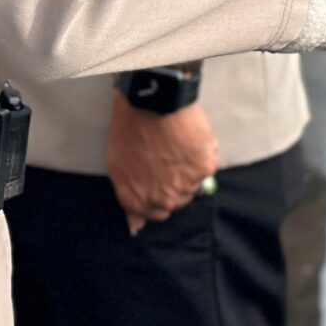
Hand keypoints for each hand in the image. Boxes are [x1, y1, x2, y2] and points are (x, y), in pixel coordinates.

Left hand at [106, 95, 220, 233]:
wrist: (151, 99)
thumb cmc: (131, 126)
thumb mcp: (118, 164)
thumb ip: (130, 198)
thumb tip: (136, 226)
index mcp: (138, 200)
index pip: (153, 214)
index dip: (155, 194)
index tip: (158, 181)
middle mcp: (163, 200)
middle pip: (175, 201)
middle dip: (172, 182)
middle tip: (167, 156)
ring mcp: (186, 186)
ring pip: (193, 185)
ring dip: (188, 168)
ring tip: (176, 142)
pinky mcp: (205, 168)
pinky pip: (208, 167)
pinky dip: (203, 153)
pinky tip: (189, 137)